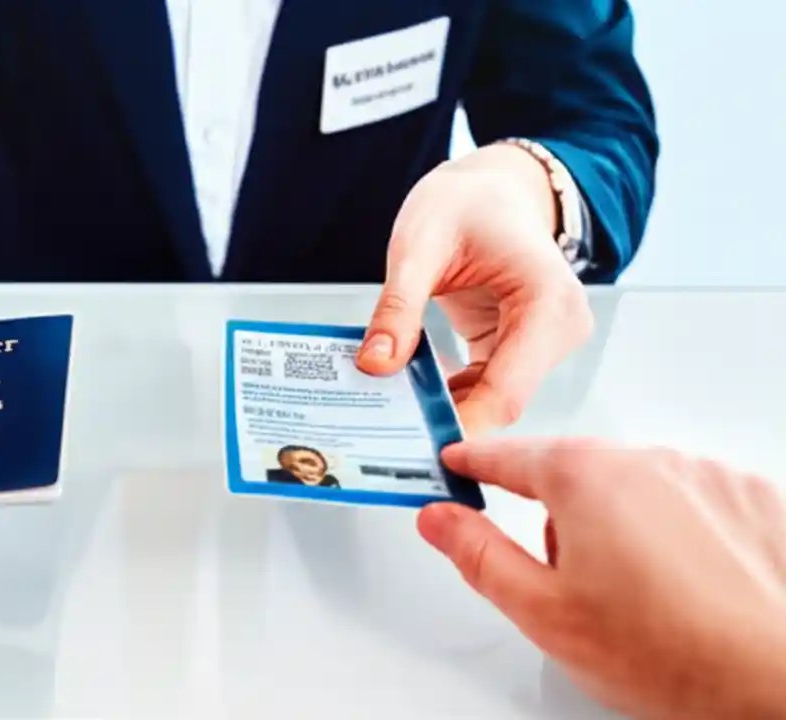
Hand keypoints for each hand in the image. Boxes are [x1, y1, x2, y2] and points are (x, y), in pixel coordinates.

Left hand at [356, 144, 592, 435]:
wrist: (493, 186)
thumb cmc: (468, 201)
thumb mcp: (419, 245)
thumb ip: (398, 307)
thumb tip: (376, 363)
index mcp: (548, 301)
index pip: (508, 389)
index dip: (464, 426)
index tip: (418, 447)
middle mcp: (559, 328)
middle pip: (504, 401)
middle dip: (449, 422)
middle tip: (388, 437)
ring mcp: (545, 342)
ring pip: (494, 400)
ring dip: (446, 410)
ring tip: (390, 418)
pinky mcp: (522, 348)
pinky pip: (487, 386)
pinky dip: (450, 394)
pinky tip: (410, 396)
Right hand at [421, 438, 785, 719]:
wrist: (778, 684)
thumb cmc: (671, 655)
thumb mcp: (541, 612)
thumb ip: (478, 554)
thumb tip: (440, 519)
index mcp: (585, 479)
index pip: (507, 456)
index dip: (474, 464)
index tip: (457, 464)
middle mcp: (647, 461)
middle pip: (576, 476)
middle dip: (562, 521)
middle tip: (576, 589)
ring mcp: (706, 476)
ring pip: (637, 490)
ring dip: (625, 528)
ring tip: (644, 600)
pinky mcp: (753, 499)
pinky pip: (694, 503)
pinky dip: (681, 535)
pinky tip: (690, 587)